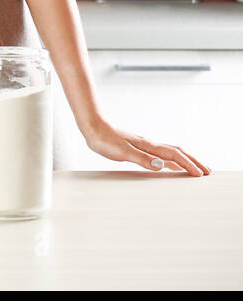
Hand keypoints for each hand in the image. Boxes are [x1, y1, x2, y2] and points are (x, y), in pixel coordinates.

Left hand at [83, 118, 209, 175]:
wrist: (92, 125)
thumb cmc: (103, 139)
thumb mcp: (121, 152)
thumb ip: (141, 159)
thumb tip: (162, 166)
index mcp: (148, 146)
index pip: (174, 156)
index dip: (188, 165)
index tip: (201, 175)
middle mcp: (149, 145)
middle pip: (178, 152)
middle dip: (193, 161)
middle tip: (208, 171)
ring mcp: (144, 144)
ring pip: (171, 152)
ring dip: (185, 160)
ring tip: (195, 168)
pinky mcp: (137, 145)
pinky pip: (161, 153)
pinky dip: (171, 159)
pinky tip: (169, 164)